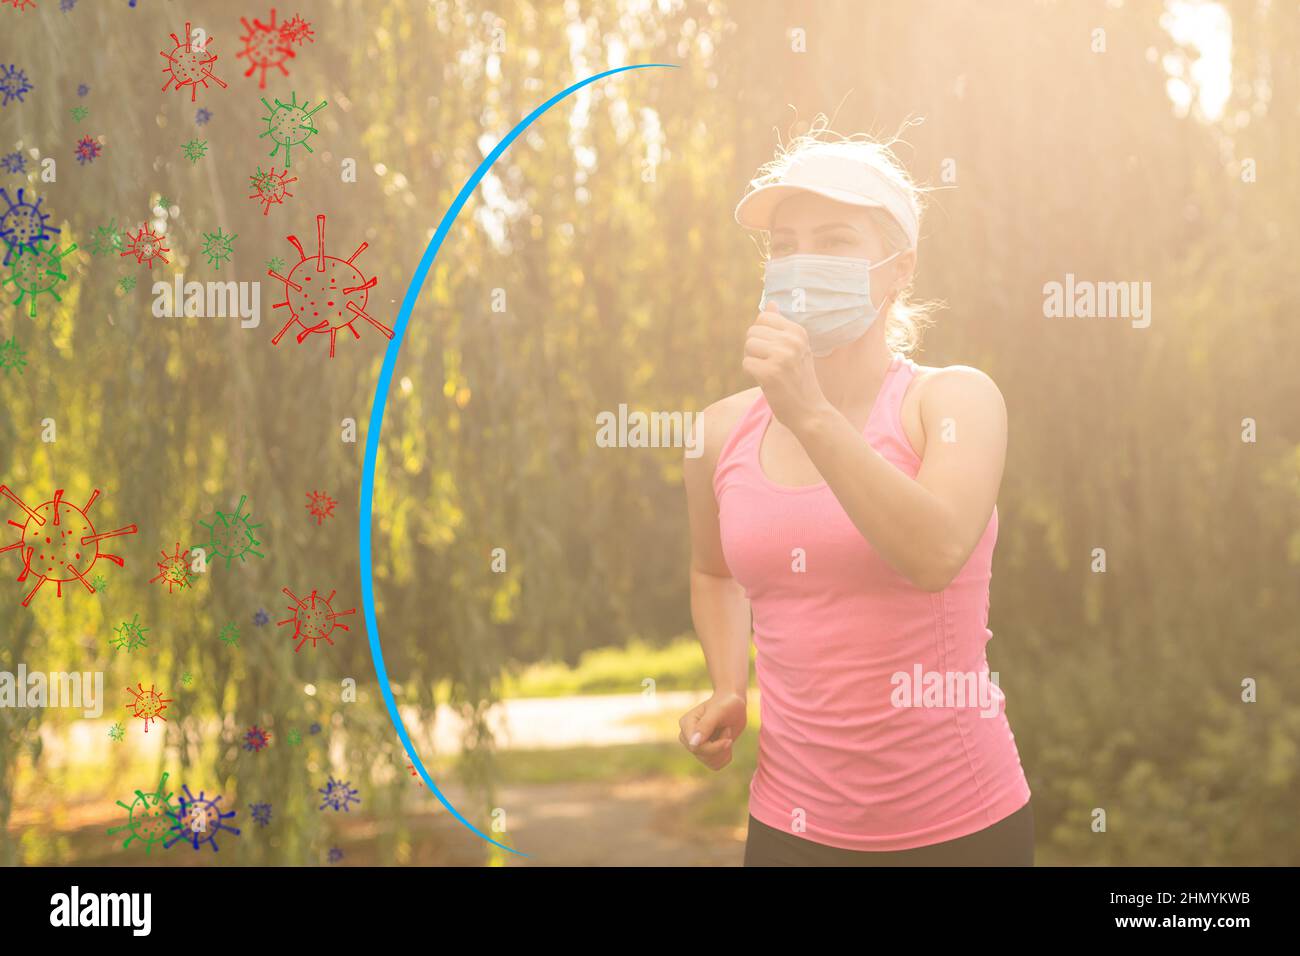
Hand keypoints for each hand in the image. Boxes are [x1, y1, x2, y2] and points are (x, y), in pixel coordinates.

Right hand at [679, 690, 746, 770]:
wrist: (734, 705)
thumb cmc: (726, 704)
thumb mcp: (719, 711)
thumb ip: (705, 726)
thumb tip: (693, 743)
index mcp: (686, 724)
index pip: (696, 747)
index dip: (714, 746)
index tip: (728, 735)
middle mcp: (688, 737)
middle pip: (702, 755)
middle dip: (720, 746)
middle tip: (727, 729)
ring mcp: (696, 746)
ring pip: (710, 762)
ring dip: (724, 750)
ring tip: (725, 733)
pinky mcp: (705, 753)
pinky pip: (715, 765)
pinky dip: (725, 756)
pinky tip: (726, 742)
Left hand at [743, 303, 828, 432]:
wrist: (809, 410)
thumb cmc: (798, 379)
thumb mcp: (795, 348)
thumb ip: (780, 327)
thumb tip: (770, 303)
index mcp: (798, 331)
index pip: (763, 318)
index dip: (761, 335)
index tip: (772, 350)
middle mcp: (791, 341)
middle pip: (752, 331)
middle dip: (755, 349)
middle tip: (770, 364)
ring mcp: (781, 356)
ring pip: (748, 346)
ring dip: (753, 360)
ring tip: (769, 371)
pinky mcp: (770, 373)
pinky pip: (746, 363)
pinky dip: (752, 374)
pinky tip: (767, 381)